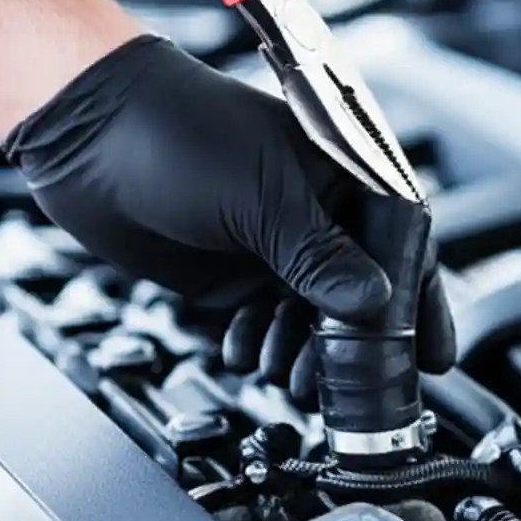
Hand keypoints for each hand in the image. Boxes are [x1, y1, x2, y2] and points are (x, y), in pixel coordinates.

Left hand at [3, 35, 454, 404]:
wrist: (88, 136)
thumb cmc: (177, 132)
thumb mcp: (262, 199)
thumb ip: (320, 258)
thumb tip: (374, 303)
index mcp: (340, 175)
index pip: (401, 245)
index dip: (420, 302)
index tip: (432, 356)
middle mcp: (314, 212)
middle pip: (358, 294)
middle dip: (353, 346)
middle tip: (354, 388)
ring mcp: (273, 244)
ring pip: (310, 318)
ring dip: (301, 354)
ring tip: (289, 376)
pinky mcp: (232, 271)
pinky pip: (264, 322)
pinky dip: (259, 346)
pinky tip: (247, 354)